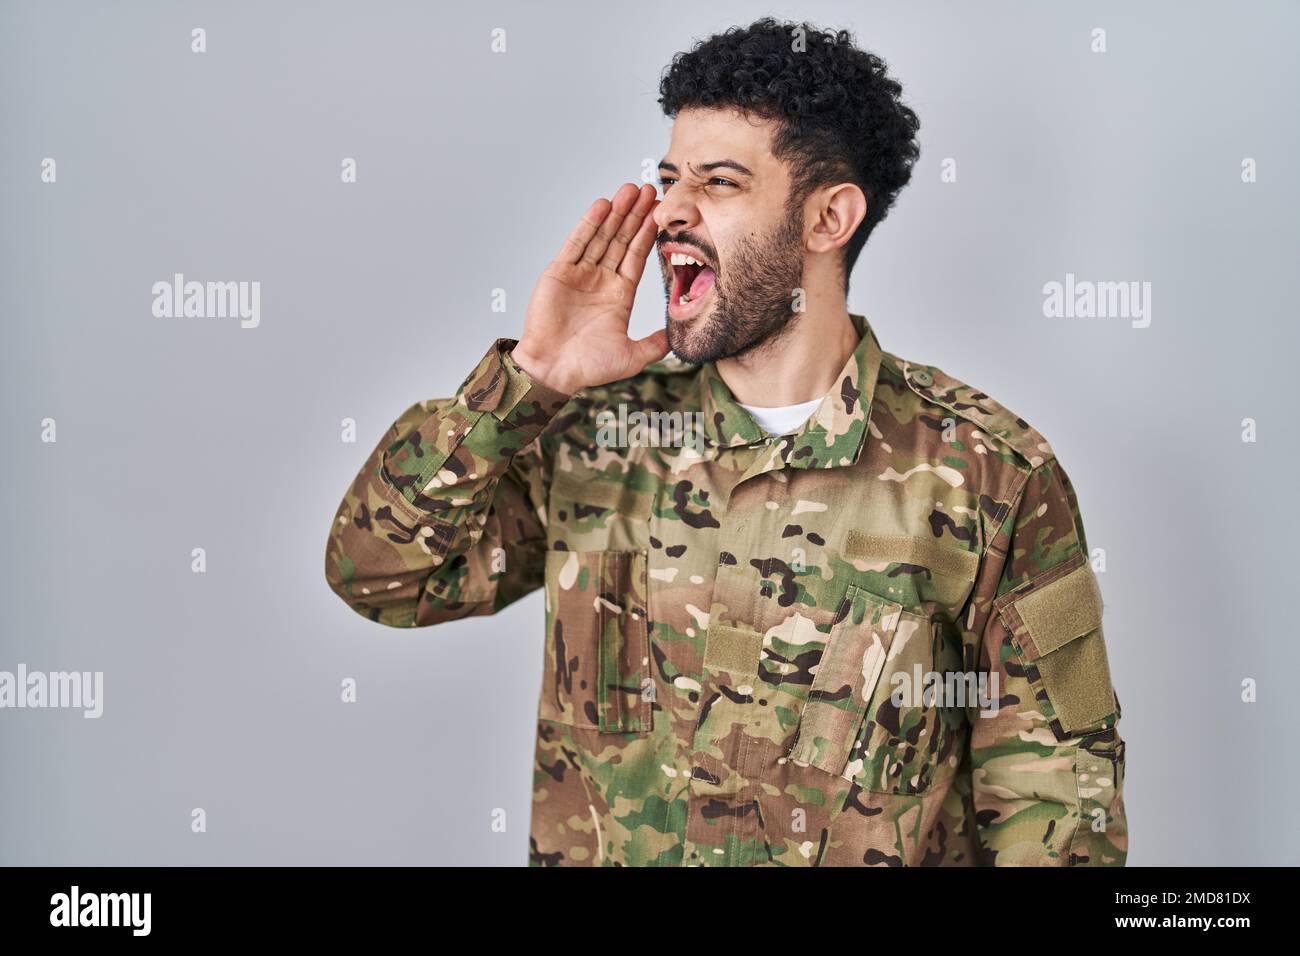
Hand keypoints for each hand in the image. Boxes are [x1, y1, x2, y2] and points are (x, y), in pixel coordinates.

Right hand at [512, 183, 667, 394]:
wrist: (553, 371)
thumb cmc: (588, 367)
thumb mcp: (632, 357)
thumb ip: (656, 345)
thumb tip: (677, 338)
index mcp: (619, 296)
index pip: (637, 257)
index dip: (648, 234)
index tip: (660, 213)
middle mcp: (601, 280)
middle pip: (622, 240)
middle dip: (635, 215)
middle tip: (649, 190)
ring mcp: (580, 274)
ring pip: (601, 236)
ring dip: (616, 213)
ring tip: (630, 190)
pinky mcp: (560, 272)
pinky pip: (577, 243)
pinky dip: (589, 224)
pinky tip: (602, 206)